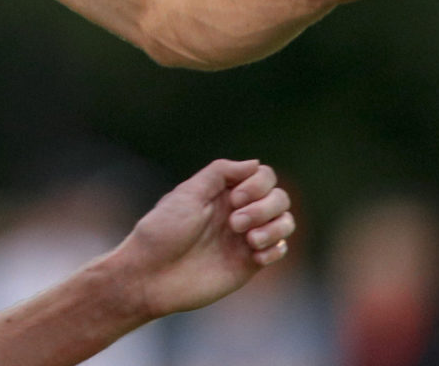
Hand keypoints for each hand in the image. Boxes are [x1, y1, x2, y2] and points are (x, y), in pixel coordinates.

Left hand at [110, 159, 293, 318]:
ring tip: (249, 240)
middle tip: (234, 223)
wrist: (153, 275)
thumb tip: (255, 163)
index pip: (263, 176)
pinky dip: (275, 249)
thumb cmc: (163, 232)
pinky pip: (280, 250)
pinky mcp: (250, 263)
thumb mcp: (187, 194)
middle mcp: (238, 211)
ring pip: (285, 222)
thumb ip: (220, 174)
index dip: (258, 184)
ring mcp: (246, 237)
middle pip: (279, 197)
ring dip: (274, 227)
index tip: (234, 199)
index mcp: (222, 191)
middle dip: (265, 207)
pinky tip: (254, 256)